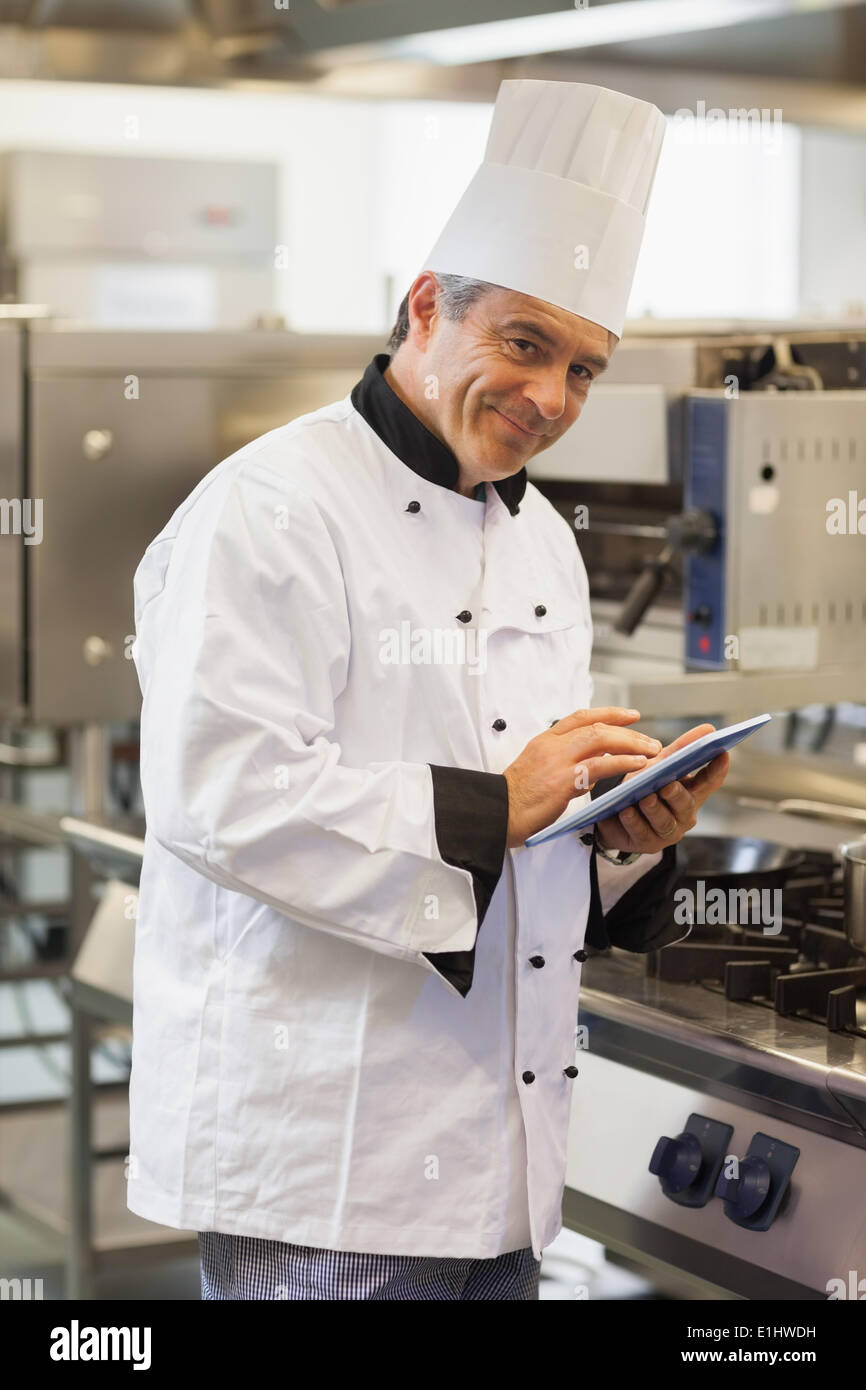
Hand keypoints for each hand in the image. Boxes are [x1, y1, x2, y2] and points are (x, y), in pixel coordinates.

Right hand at [504, 707, 662, 848]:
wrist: (496, 814)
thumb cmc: (515, 801)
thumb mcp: (538, 773)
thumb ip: (564, 767)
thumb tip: (590, 774)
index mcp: (544, 741)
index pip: (580, 717)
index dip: (608, 713)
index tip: (629, 716)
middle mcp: (551, 745)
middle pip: (596, 726)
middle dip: (627, 730)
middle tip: (649, 739)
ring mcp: (557, 760)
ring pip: (601, 739)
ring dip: (631, 743)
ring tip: (651, 751)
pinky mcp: (563, 780)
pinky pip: (600, 766)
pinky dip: (623, 762)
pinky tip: (638, 765)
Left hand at [594, 723, 729, 855]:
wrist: (614, 812)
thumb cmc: (642, 785)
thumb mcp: (659, 764)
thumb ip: (682, 749)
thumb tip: (709, 729)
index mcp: (692, 792)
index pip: (710, 780)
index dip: (717, 768)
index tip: (722, 752)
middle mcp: (685, 814)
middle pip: (686, 804)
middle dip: (676, 794)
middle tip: (666, 785)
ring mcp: (668, 831)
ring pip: (665, 821)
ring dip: (654, 809)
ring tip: (644, 798)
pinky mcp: (648, 843)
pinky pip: (642, 833)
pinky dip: (634, 821)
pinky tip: (627, 811)